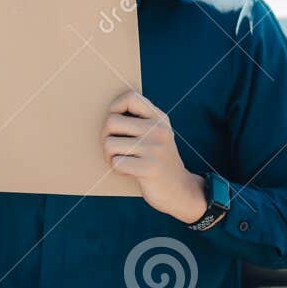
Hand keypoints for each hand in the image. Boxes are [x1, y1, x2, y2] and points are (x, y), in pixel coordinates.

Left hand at [102, 89, 207, 222]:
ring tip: (121, 160)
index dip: (114, 108)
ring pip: (109, 144)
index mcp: (159, 118)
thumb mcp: (158, 135)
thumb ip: (141, 120)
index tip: (116, 123)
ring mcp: (155, 148)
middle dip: (105, 137)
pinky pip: (116, 162)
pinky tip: (128, 171)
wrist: (180, 190)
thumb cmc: (159, 161)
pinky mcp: (149, 167)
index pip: (130, 97)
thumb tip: (109, 112)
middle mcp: (158, 130)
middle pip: (111, 122)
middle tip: (114, 148)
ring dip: (109, 156)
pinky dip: (117, 169)